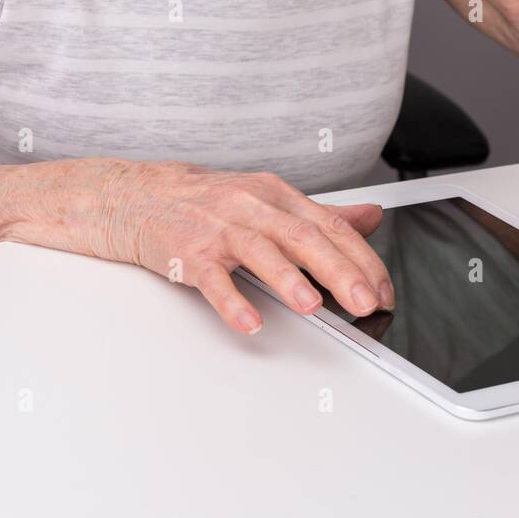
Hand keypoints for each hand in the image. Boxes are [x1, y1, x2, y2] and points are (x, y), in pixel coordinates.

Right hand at [31, 158, 394, 335]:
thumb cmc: (205, 201)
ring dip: (289, 279)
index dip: (362, 259)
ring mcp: (218, 228)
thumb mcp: (268, 198)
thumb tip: (370, 218)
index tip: (382, 290)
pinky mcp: (188, 252)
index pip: (330, 227)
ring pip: (260, 251)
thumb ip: (320, 214)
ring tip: (313, 305)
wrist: (136, 196)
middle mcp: (251, 206)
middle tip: (365, 301)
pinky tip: (249, 321)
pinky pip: (213, 279)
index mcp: (277, 195)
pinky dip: (232, 301)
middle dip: (339, 271)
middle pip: (303, 237)